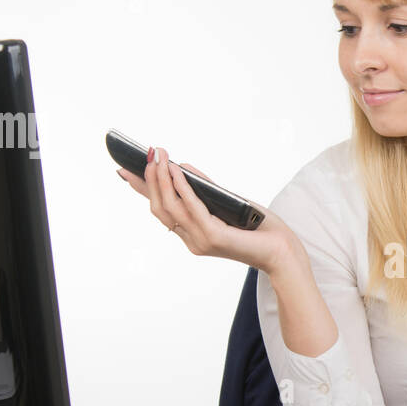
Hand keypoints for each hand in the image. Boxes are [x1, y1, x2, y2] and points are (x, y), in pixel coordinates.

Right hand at [116, 146, 304, 276]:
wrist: (282, 251)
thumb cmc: (258, 228)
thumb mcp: (226, 202)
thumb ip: (205, 188)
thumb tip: (183, 167)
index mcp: (192, 234)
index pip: (160, 209)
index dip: (142, 189)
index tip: (124, 170)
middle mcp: (192, 240)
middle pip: (159, 208)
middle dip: (150, 179)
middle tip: (147, 154)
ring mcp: (200, 241)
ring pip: (170, 207)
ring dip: (162, 178)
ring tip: (159, 156)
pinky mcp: (213, 237)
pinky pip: (191, 208)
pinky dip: (182, 187)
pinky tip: (177, 171)